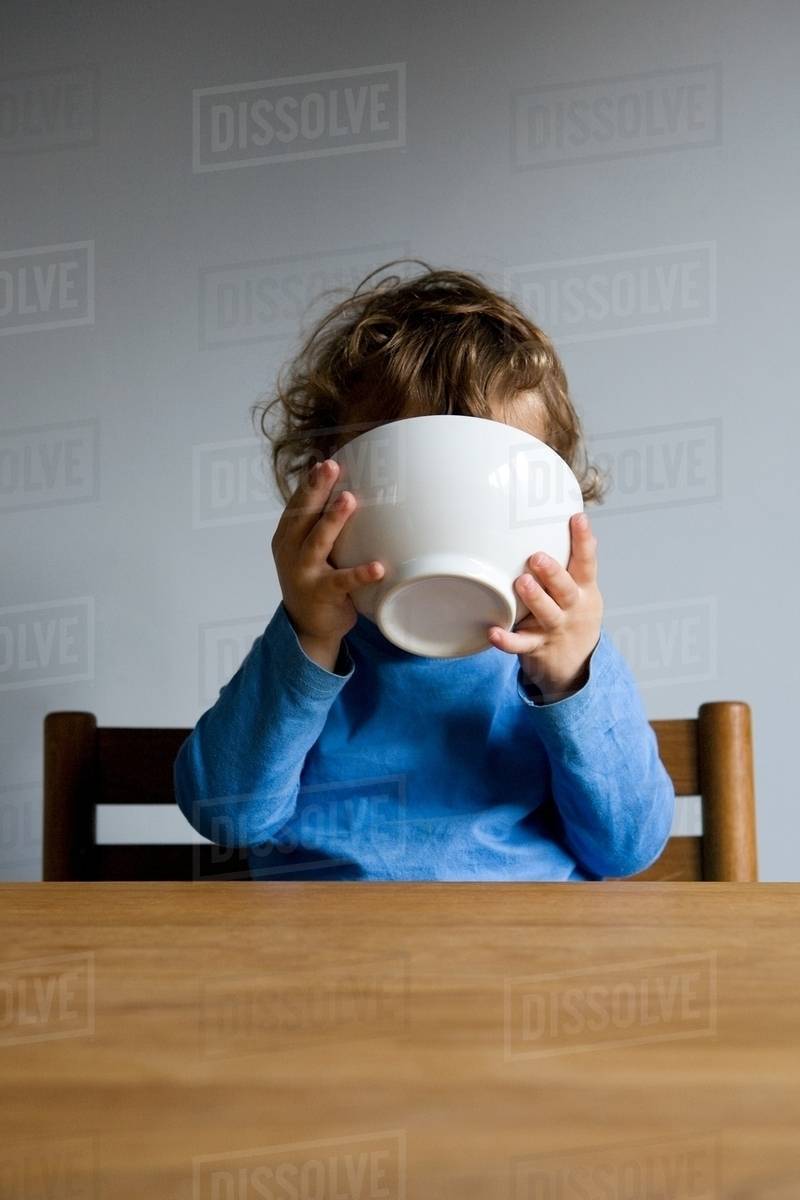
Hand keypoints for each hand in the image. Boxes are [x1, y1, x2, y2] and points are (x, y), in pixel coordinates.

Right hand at [270, 459, 384, 664]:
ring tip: (349, 499)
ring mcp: (303, 573)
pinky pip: (343, 581)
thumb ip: (320, 524)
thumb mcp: (310, 549)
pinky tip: (378, 567)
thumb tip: (349, 486)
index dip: (309, 483)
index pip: (297, 504)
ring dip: (332, 520)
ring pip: (317, 542)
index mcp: (287, 536)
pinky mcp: (322, 594)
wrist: (308, 626)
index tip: (324, 462)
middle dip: (315, 489)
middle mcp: (290, 551)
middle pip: (302, 515)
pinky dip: (360, 574)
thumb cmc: (315, 579)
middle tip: (330, 467)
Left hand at [487, 512, 602, 701]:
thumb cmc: (571, 616)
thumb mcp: (579, 590)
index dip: (584, 540)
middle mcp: (572, 608)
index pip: (586, 562)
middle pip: (566, 589)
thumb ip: (568, 564)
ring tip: (521, 583)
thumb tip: (552, 518)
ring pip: (547, 614)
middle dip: (553, 573)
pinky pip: (521, 645)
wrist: (576, 666)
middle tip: (538, 557)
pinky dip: (507, 640)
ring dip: (534, 599)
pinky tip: (493, 632)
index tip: (577, 518)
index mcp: (583, 590)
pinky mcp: (537, 648)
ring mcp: (555, 629)